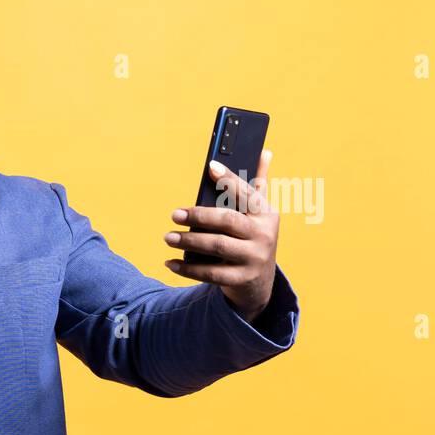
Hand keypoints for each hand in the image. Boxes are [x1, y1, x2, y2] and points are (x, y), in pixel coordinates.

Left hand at [163, 149, 279, 322]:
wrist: (258, 283)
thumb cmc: (252, 237)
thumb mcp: (259, 213)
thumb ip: (257, 184)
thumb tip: (265, 151)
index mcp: (267, 214)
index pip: (248, 193)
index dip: (230, 179)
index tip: (210, 167)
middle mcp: (264, 235)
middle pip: (228, 221)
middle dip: (199, 216)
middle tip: (174, 214)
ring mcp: (254, 258)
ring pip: (217, 246)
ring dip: (189, 241)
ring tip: (167, 237)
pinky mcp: (241, 279)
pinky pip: (210, 273)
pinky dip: (187, 269)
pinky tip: (169, 262)